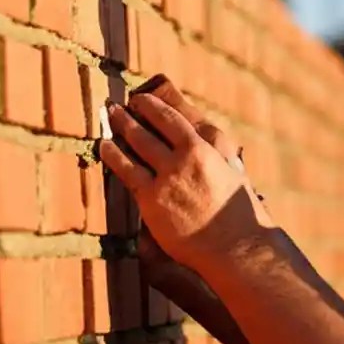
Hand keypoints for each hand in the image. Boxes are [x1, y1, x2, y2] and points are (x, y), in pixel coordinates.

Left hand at [101, 84, 270, 271]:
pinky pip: (126, 172)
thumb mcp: (231, 168)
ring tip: (108, 118)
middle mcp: (182, 158)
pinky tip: (104, 147)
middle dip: (129, 115)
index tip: (141, 99)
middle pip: (148, 129)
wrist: (235, 244)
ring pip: (135, 145)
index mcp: (204, 147)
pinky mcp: (151, 201)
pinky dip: (113, 156)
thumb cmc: (238, 209)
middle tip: (116, 106)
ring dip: (119, 128)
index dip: (152, 105)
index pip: (171, 117)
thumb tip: (196, 138)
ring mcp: (165, 179)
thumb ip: (212, 151)